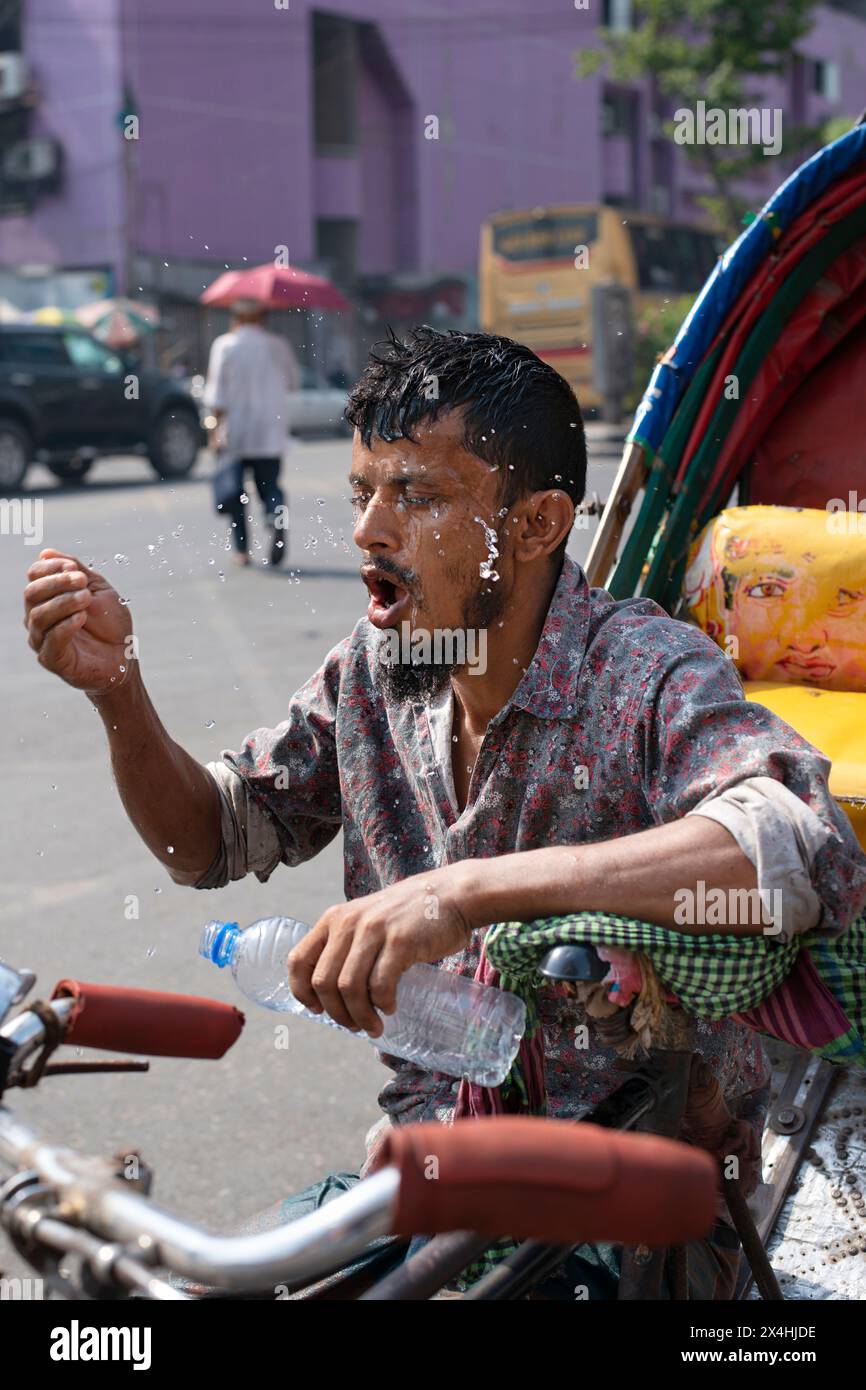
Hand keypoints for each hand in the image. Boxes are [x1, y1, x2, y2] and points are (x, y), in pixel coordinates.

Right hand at [23, 549, 134, 695]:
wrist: (124, 656)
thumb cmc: (110, 623)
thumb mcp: (97, 589)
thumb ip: (75, 571)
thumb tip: (45, 553)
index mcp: (47, 598)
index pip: (34, 576)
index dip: (51, 568)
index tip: (73, 567)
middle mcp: (38, 617)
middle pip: (32, 594)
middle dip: (57, 583)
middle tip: (82, 582)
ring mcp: (42, 640)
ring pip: (38, 616)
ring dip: (64, 603)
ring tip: (86, 599)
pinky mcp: (52, 660)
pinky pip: (50, 640)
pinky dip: (65, 626)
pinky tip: (82, 618)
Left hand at [287, 863, 478, 1035]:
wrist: (451, 895)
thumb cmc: (409, 915)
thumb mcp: (368, 919)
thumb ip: (349, 944)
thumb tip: (334, 993)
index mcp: (335, 919)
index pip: (298, 960)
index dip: (301, 992)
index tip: (318, 1009)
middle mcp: (349, 922)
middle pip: (323, 982)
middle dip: (336, 1013)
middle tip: (354, 1026)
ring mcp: (374, 930)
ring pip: (349, 988)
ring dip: (360, 1016)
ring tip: (374, 1026)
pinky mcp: (400, 941)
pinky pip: (380, 984)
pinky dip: (382, 1004)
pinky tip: (390, 1007)